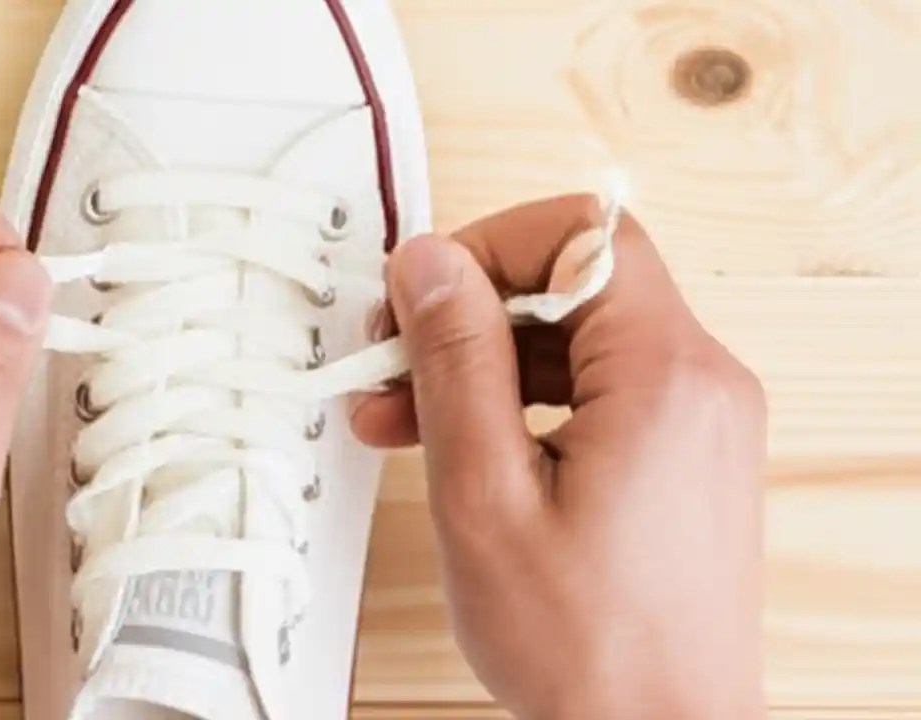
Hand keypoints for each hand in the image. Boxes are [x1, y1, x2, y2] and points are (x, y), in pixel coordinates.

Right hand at [351, 196, 766, 719]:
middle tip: (392, 360)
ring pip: (575, 345)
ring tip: (402, 418)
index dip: (487, 249)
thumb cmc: (589, 649)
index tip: (419, 295)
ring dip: (482, 368)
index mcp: (666, 376)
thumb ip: (455, 363)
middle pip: (573, 288)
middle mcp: (699, 385)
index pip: (581, 238)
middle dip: (468, 317)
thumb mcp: (486, 494)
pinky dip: (521, 407)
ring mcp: (695, 422)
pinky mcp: (679, 457)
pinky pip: (595, 394)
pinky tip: (458, 446)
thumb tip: (429, 264)